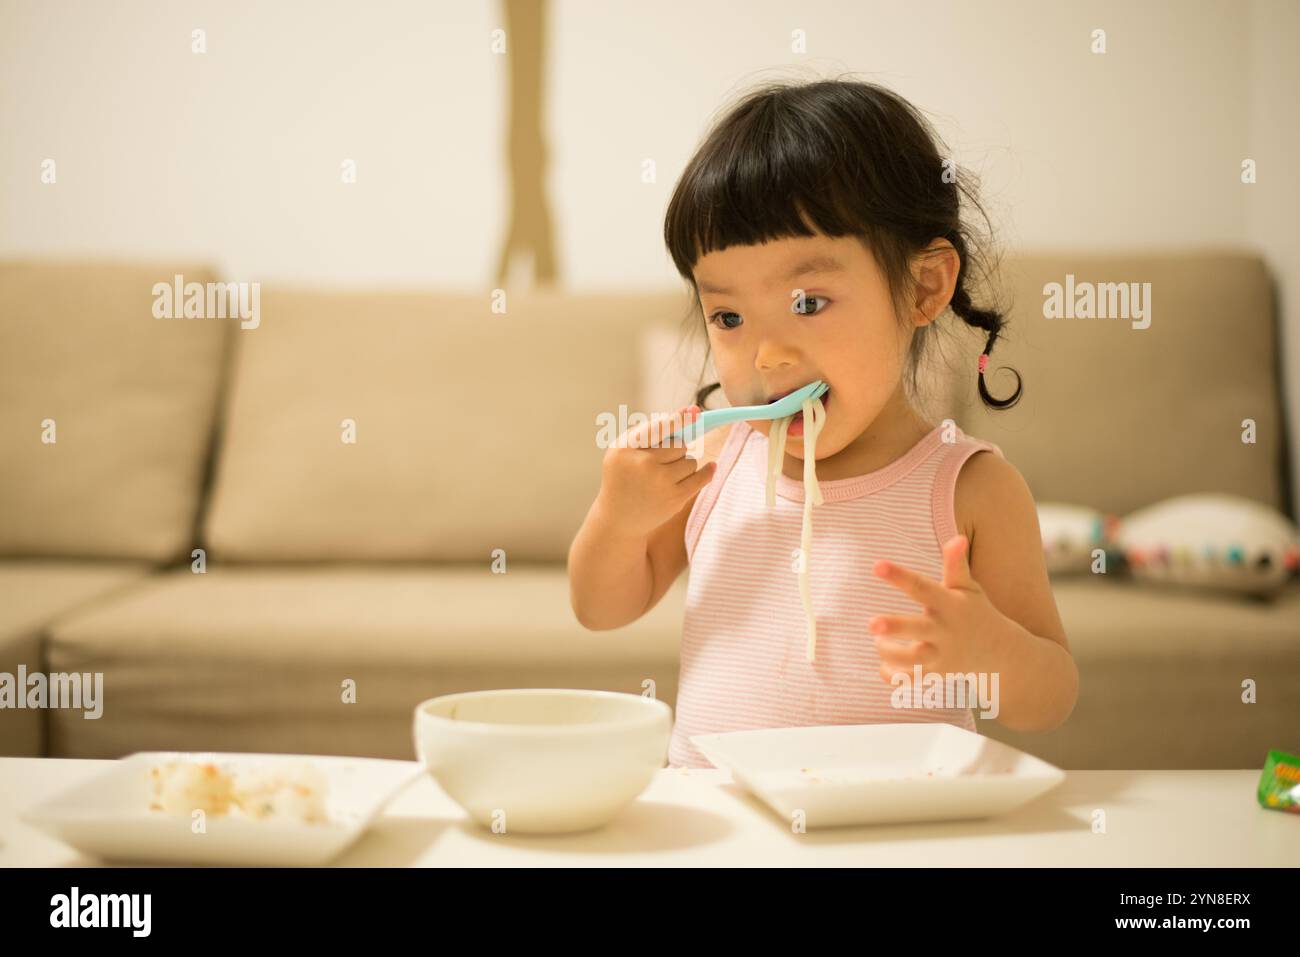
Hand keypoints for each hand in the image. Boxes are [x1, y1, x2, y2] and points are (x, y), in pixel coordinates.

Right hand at [595, 404, 715, 540]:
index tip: (695, 412)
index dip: (678, 419)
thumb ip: (650, 431)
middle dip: (676, 449)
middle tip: (663, 460)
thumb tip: (692, 414)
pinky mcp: (674, 499)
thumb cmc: (624, 476)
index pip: (657, 428)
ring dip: (684, 464)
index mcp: (625, 448)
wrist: (618, 519)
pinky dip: (707, 471)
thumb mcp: (623, 451)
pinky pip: (701, 477)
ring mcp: (659, 483)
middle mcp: (642, 464)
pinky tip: (711, 467)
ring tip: (667, 474)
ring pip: (690, 461)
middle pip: (679, 444)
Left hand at [867, 535, 1017, 684]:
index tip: (876, 565)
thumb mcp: (968, 588)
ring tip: (879, 643)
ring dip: (889, 653)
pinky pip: (910, 680)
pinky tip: (884, 666)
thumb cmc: (975, 612)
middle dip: (895, 627)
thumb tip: (958, 538)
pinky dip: (893, 676)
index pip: (922, 588)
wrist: (1000, 654)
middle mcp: (945, 631)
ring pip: (912, 660)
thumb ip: (956, 565)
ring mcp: (941, 655)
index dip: (900, 577)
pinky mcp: (936, 674)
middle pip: (918, 629)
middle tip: (871, 623)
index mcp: (950, 605)